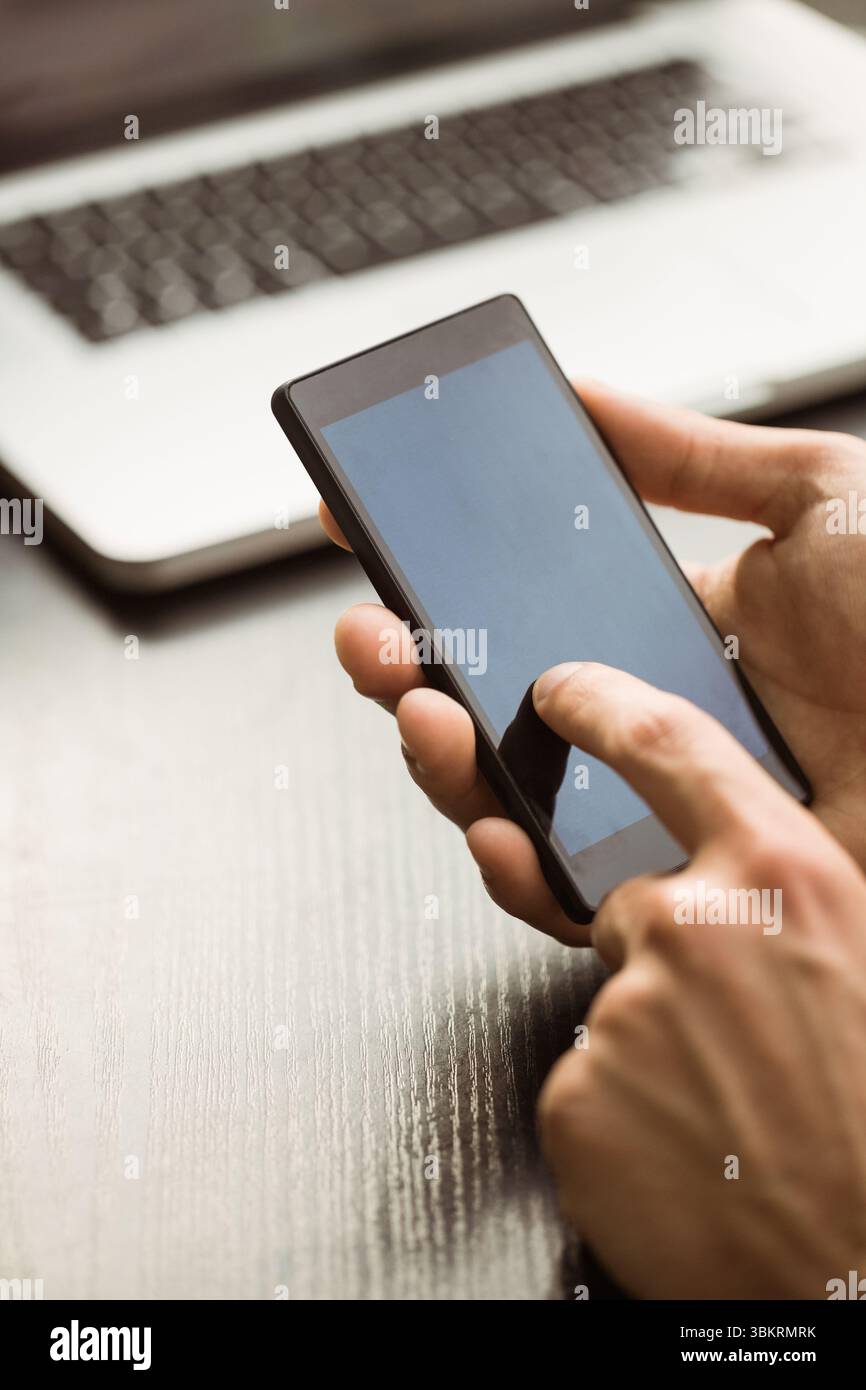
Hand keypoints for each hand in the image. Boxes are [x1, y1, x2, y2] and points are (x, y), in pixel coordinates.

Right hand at [321, 382, 865, 942]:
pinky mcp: (695, 900)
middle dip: (416, 676)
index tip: (373, 540)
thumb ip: (684, 452)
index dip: (448, 583)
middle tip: (370, 636)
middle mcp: (662, 726)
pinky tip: (495, 822)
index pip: (533, 610)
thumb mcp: (818, 496)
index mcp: (683, 632)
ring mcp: (672, 813)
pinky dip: (520, 867)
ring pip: (521, 806)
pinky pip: (581, 900)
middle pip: (504, 713)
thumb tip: (574, 389)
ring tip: (418, 710)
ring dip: (446, 765)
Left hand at [533, 661, 865, 1297]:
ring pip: (610, 994)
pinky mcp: (577, 1089)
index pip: (663, 743)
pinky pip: (583, 1071)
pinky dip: (621, 1102)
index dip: (599, 703)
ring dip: (652, 1038)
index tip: (557, 689)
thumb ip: (791, 894)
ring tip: (731, 1102)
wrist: (861, 1278)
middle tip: (734, 1031)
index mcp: (789, 878)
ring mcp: (626, 1007)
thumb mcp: (857, 955)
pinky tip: (690, 1138)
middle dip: (660, 950)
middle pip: (624, 895)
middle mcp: (697, 926)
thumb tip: (736, 863)